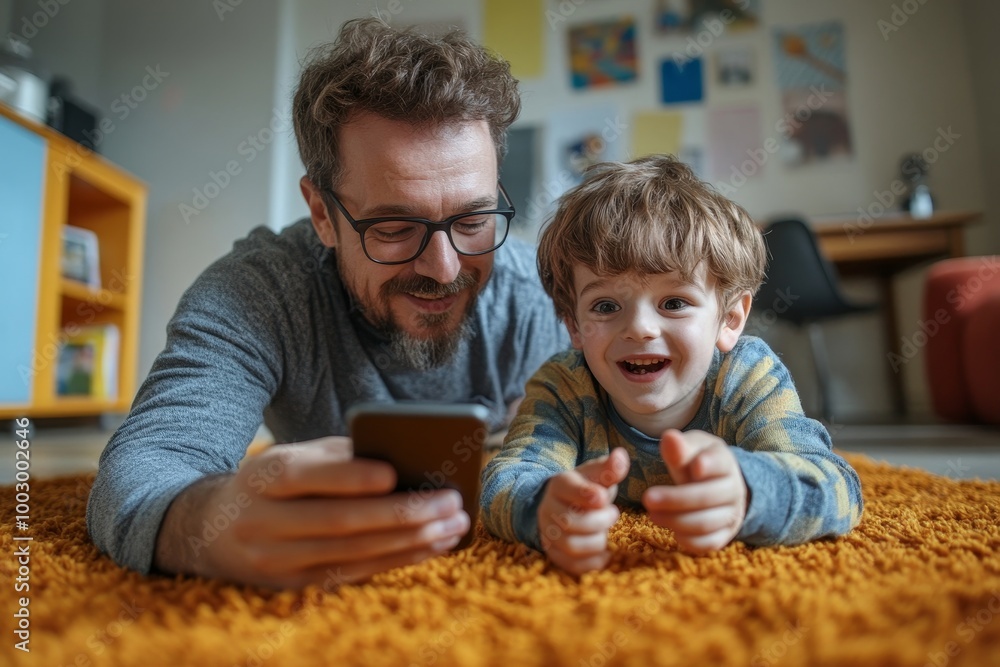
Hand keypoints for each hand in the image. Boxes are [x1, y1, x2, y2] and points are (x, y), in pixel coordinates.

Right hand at [153, 437, 469, 587]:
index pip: (306, 476)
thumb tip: (407, 459)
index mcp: (264, 476)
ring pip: (353, 553)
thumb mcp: (293, 456)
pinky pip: (353, 573)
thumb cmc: (273, 481)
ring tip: (453, 527)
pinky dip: (397, 560)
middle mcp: (264, 521)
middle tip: (451, 503)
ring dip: (411, 542)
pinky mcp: (293, 584)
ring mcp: (276, 559)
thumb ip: (340, 455)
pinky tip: (430, 547)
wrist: (210, 529)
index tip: (395, 473)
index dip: (350, 477)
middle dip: (403, 514)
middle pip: (340, 521)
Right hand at [537, 448, 629, 574]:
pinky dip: (592, 562)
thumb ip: (609, 468)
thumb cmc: (586, 488)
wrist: (564, 505)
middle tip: (613, 513)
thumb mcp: (596, 474)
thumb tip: (621, 456)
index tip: (603, 498)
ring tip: (606, 532)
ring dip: (596, 541)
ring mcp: (548, 533)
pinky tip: (605, 553)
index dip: (585, 494)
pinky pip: (571, 565)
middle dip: (599, 520)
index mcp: (559, 484)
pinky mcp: (554, 553)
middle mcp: (548, 509)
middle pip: (569, 521)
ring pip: (570, 545)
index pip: (567, 488)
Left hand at [642, 429, 746, 553]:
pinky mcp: (726, 534)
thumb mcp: (690, 450)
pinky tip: (671, 530)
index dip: (709, 465)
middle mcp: (734, 489)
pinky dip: (689, 539)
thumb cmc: (696, 462)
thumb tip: (669, 438)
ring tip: (652, 515)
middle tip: (647, 498)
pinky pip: (710, 543)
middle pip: (708, 496)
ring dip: (676, 520)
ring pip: (707, 522)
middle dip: (676, 499)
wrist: (717, 485)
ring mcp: (732, 513)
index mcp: (724, 462)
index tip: (694, 466)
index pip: (720, 463)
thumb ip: (679, 449)